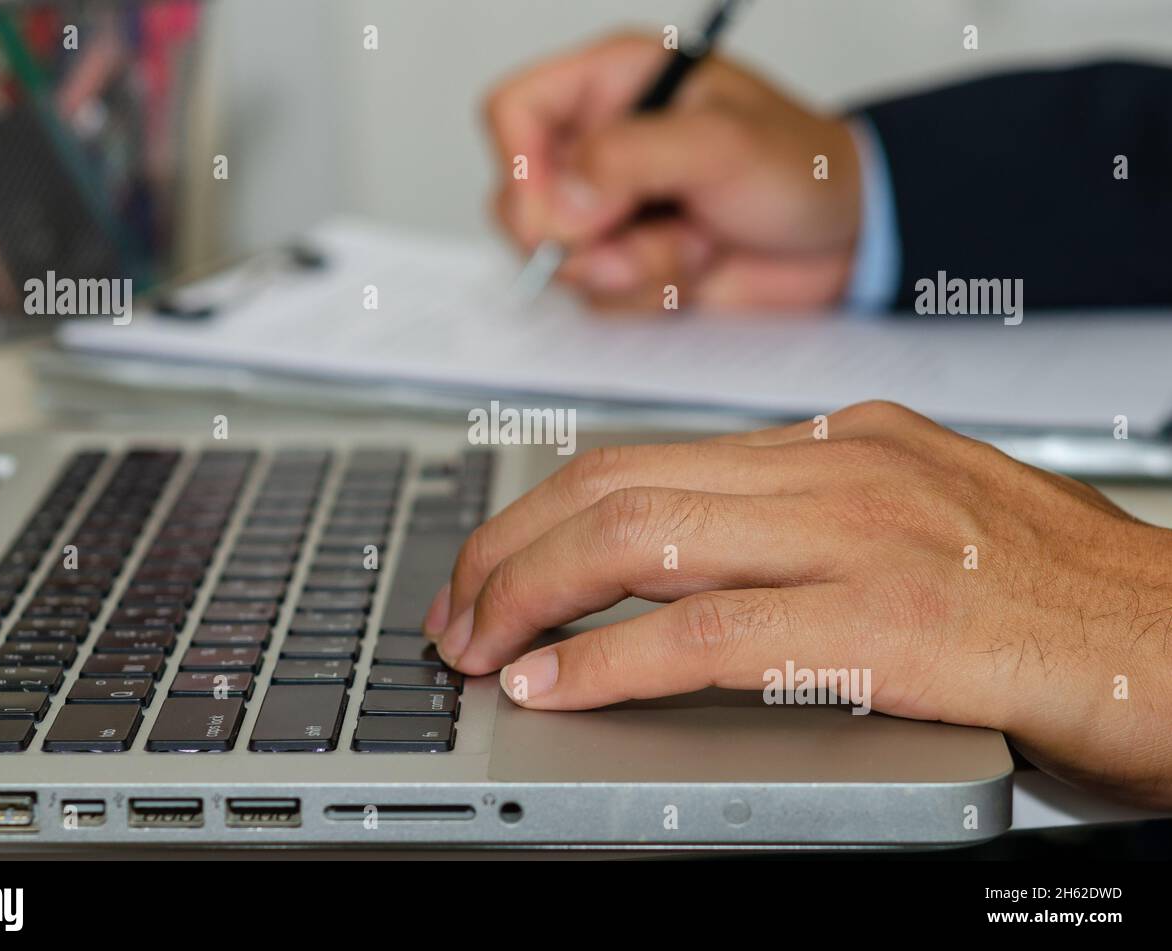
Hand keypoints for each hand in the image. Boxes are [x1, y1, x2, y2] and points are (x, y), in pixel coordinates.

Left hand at [423, 401, 1171, 807]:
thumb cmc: (1056, 596)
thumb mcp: (915, 525)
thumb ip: (805, 528)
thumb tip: (692, 565)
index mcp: (840, 442)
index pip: (643, 458)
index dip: (542, 515)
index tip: (493, 565)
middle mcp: (840, 467)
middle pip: (615, 486)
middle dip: (509, 552)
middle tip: (455, 613)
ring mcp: (863, 535)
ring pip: (641, 541)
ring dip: (532, 598)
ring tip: (476, 647)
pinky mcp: (890, 621)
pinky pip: (708, 635)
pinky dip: (611, 663)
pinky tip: (556, 687)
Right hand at [484, 33, 861, 310]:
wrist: (849, 240)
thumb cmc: (806, 167)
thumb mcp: (724, 144)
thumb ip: (631, 159)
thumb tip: (558, 202)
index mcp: (613, 85)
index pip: (513, 113)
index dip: (519, 166)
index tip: (560, 212)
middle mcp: (599, 148)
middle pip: (518, 201)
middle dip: (578, 239)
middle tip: (634, 238)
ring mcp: (609, 214)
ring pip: (558, 262)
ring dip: (627, 270)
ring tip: (692, 246)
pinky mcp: (625, 265)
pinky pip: (596, 299)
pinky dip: (646, 296)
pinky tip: (694, 269)